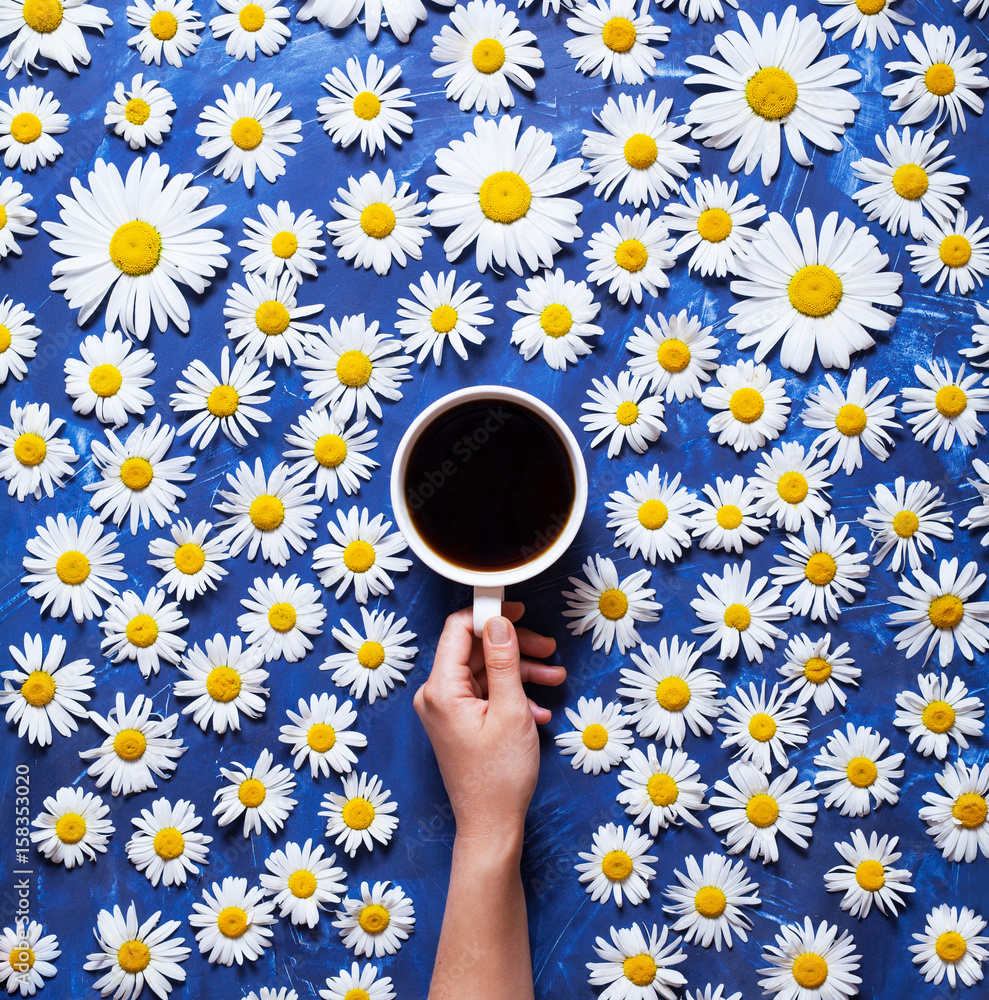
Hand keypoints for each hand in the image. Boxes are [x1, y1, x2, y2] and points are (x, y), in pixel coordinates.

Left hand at [413, 603, 565, 846]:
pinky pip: (486, 695)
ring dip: (521, 673)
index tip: (519, 608)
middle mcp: (437, 696)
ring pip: (487, 673)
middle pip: (477, 650)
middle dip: (515, 647)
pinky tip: (539, 711)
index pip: (458, 630)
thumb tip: (499, 621)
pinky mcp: (459, 722)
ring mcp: (447, 710)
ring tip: (555, 679)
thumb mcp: (510, 710)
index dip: (489, 614)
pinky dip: (513, 696)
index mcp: (441, 689)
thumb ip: (504, 661)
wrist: (491, 826)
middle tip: (548, 649)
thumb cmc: (499, 776)